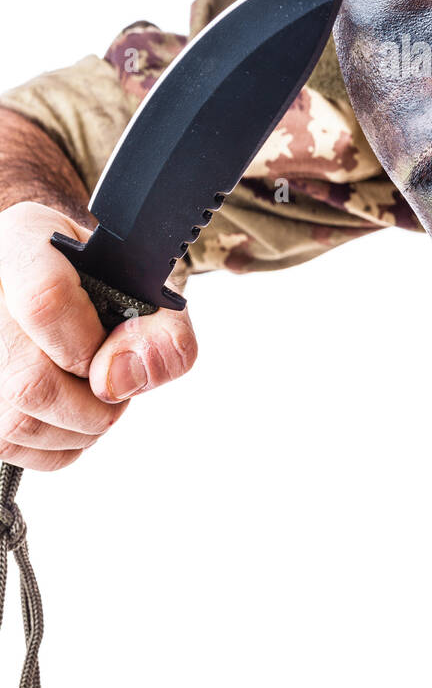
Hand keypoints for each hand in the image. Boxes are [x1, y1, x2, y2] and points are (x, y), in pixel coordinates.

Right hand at [0, 202, 197, 470]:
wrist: (53, 280)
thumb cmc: (98, 278)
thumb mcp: (143, 282)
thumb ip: (160, 326)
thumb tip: (124, 378)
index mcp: (21, 240)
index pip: (46, 301)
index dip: (89, 345)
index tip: (114, 352)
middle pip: (31, 382)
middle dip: (95, 402)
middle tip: (115, 380)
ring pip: (17, 423)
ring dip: (78, 427)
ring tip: (94, 393)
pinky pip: (9, 447)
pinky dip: (55, 444)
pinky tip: (67, 411)